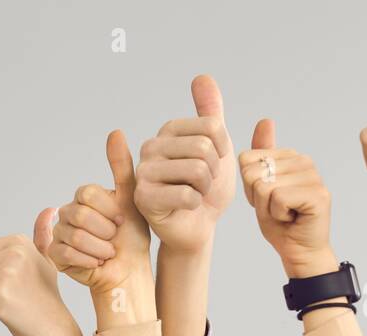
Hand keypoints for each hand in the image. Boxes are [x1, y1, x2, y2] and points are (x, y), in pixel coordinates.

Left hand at [0, 209, 77, 335]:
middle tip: (13, 293)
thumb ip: (41, 236)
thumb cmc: (44, 295)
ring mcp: (7, 274)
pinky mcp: (1, 295)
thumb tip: (49, 209)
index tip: (15, 280)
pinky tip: (10, 311)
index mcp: (18, 241)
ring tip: (12, 301)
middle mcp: (13, 254)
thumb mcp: (45, 259)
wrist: (53, 326)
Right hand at [48, 131, 150, 291]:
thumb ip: (122, 167)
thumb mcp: (132, 198)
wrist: (129, 270)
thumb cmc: (132, 237)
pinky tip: (97, 263)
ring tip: (108, 253)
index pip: (88, 194)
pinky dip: (88, 260)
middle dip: (105, 231)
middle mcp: (66, 212)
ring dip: (99, 248)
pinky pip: (66, 252)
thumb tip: (115, 132)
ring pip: (74, 235)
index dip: (109, 210)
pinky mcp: (54, 255)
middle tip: (115, 239)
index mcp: (83, 198)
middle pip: (79, 214)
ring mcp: (58, 233)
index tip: (123, 221)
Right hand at [134, 75, 234, 253]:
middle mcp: (151, 147)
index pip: (212, 126)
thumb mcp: (216, 146)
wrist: (198, 226)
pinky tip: (184, 208)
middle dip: (214, 172)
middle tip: (203, 185)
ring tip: (195, 195)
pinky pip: (186, 195)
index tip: (214, 164)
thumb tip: (201, 77)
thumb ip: (210, 112)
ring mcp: (144, 172)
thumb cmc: (207, 189)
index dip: (223, 150)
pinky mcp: (143, 197)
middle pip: (204, 148)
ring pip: (197, 171)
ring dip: (205, 189)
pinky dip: (195, 205)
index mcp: (168, 131)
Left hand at [238, 120, 335, 276]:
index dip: (248, 187)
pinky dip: (277, 215)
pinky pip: (277, 198)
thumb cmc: (280, 223)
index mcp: (289, 156)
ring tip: (285, 214)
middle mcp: (304, 161)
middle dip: (257, 199)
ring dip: (267, 209)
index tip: (267, 199)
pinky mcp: (317, 194)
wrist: (298, 251)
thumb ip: (258, 157)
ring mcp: (313, 176)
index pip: (246, 161)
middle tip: (277, 209)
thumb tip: (265, 119)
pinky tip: (293, 218)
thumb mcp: (259, 188)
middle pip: (253, 173)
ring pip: (264, 186)